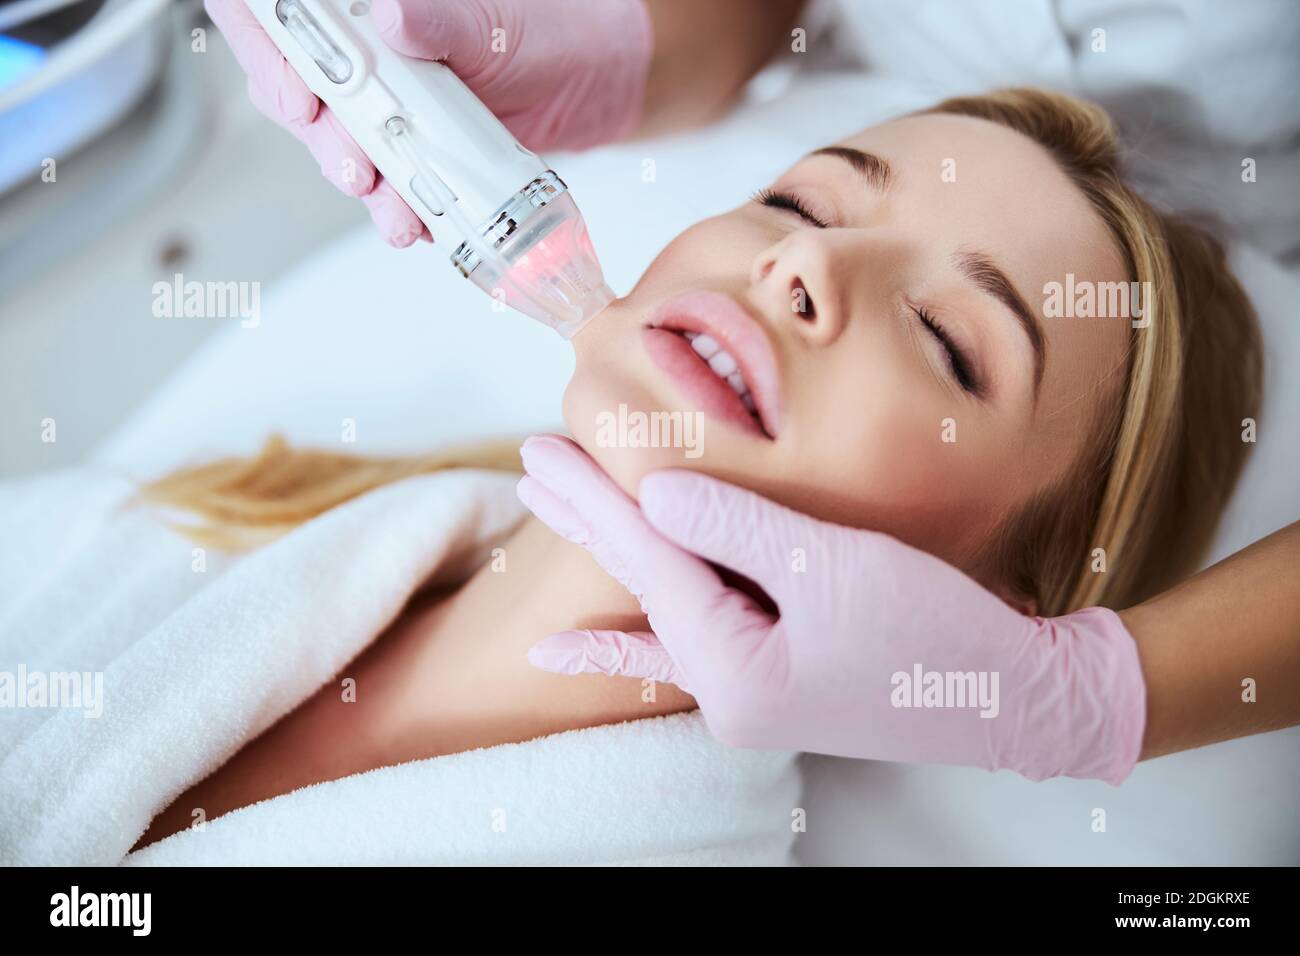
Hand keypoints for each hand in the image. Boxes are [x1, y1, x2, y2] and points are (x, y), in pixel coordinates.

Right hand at [205, 0, 651, 244]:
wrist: (597, 83)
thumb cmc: (552, 31)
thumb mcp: (498, 24)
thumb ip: (444, 19)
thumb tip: (394, 18)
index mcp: (366, 5)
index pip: (279, 12)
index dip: (266, 49)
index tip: (299, 96)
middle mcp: (364, 46)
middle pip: (294, 81)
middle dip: (318, 132)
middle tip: (354, 165)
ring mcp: (382, 97)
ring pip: (335, 138)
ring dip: (356, 179)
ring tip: (391, 206)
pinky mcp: (407, 144)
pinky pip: (381, 178)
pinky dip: (392, 206)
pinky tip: (411, 220)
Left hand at [515, 434, 1146, 784]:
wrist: (1016, 699)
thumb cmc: (935, 633)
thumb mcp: (833, 569)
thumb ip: (736, 528)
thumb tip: (653, 494)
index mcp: (733, 669)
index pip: (651, 562)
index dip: (598, 498)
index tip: (544, 449)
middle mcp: (725, 691)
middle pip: (641, 583)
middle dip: (587, 520)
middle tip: (529, 466)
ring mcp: (747, 690)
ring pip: (659, 605)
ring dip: (610, 556)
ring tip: (548, 519)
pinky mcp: (773, 676)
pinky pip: (684, 649)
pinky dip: (627, 640)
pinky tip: (568, 648)